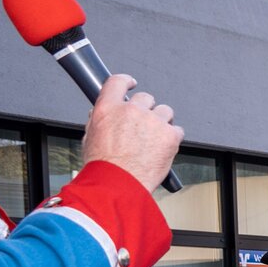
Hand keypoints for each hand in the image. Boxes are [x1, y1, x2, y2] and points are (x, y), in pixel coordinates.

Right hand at [81, 73, 182, 194]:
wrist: (118, 185)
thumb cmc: (104, 166)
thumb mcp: (90, 138)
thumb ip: (99, 121)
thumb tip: (101, 114)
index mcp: (107, 109)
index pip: (117, 82)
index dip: (127, 81)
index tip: (132, 84)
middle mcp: (131, 111)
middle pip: (146, 98)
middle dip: (146, 110)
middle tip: (143, 126)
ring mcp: (152, 122)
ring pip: (165, 111)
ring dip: (161, 121)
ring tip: (154, 139)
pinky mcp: (170, 135)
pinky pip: (177, 129)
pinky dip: (173, 137)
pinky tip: (163, 148)